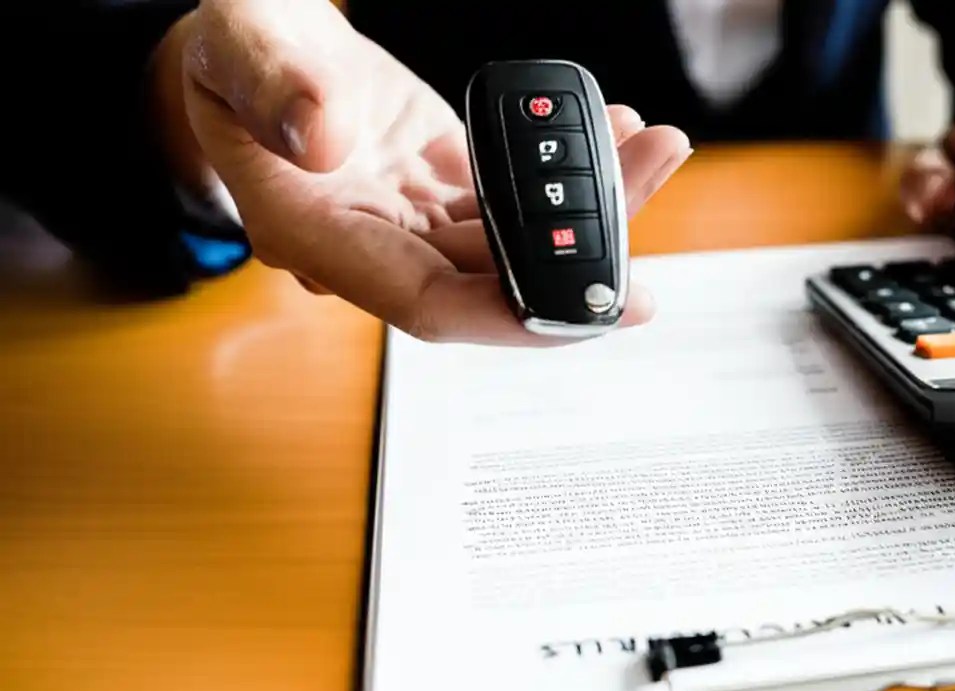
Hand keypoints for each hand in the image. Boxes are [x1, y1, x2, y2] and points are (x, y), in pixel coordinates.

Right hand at [155, 0, 690, 345]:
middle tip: (647, 178)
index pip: (427, 305)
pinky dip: (567, 169)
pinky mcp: (444, 189)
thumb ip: (272, 86)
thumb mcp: (238, 43)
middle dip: (581, 243)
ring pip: (517, 236)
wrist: (256, 50)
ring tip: (650, 143)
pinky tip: (614, 131)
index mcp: (318, 234)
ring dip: (590, 200)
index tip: (590, 307)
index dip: (510, 316)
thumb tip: (321, 138)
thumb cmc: (236, 50)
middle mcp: (376, 244)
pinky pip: (516, 195)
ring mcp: (415, 221)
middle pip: (495, 275)